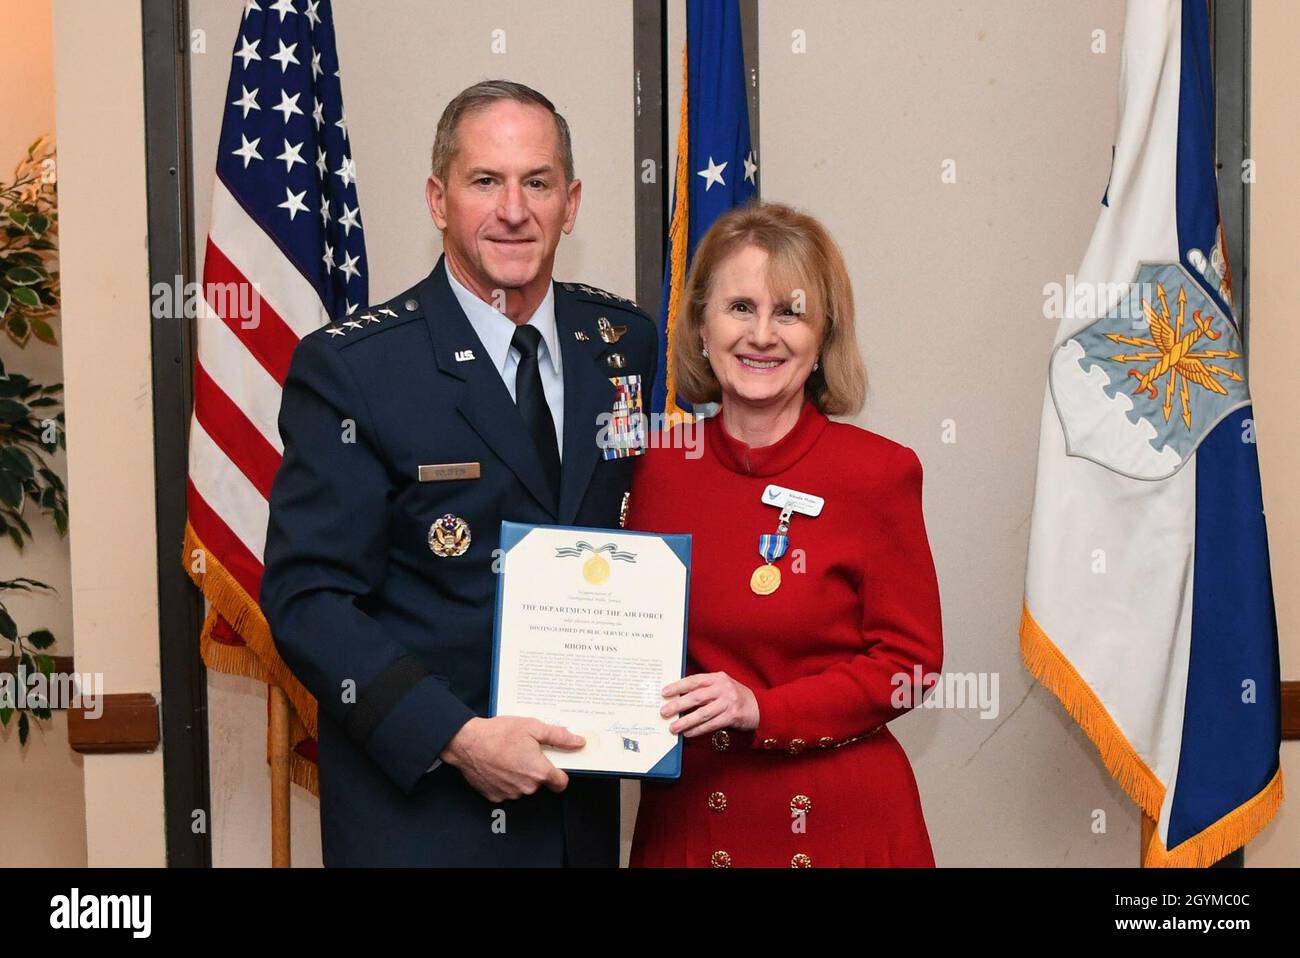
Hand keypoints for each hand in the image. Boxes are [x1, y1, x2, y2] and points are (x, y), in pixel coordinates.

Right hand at [440, 716, 584, 802]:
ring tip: (509, 756)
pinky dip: (505, 781)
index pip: (561, 783)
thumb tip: (579, 742)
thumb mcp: (533, 727)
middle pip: (540, 783)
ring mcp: (510, 794)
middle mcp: (526, 788)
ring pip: (523, 787)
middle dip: (536, 770)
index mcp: (539, 772)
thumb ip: (559, 737)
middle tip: (525, 752)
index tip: (554, 765)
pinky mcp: (495, 796)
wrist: (467, 742)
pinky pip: (507, 791)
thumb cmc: (499, 733)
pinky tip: (499, 765)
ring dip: (520, 775)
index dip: (560, 774)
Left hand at [660, 672, 758, 736]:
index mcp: (717, 678)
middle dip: (678, 705)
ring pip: (702, 713)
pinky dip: (698, 730)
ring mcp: (729, 702)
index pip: (694, 680)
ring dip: (686, 721)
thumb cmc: (734, 698)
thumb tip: (678, 698)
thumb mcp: (721, 687)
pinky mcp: (733, 716)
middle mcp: (723, 688)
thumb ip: (704, 690)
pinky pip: (711, 724)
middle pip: (696, 697)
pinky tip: (688, 734)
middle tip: (664, 712)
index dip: (678, 686)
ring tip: (673, 728)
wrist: (760, 707)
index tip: (664, 692)